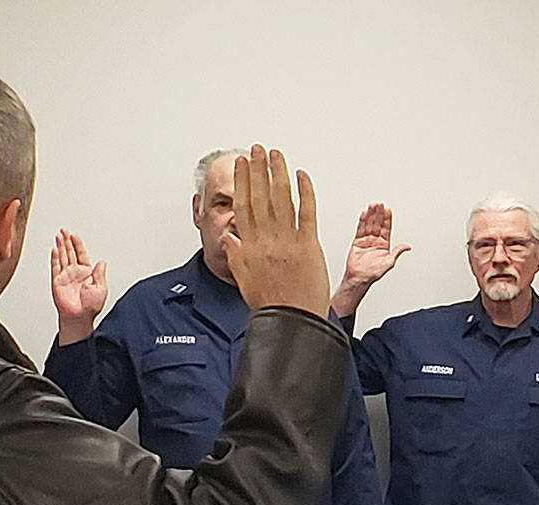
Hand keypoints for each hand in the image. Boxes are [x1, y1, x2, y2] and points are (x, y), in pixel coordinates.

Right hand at [51, 229, 107, 344]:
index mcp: (87, 273)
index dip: (78, 244)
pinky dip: (55, 258)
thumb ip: (100, 274)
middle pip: (70, 252)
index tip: (75, 235)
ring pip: (62, 257)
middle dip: (67, 241)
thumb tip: (102, 261)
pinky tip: (55, 249)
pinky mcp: (57, 281)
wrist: (80, 317)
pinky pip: (55, 266)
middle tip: (64, 230)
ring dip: (60, 246)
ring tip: (58, 235)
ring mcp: (65, 276)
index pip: (81, 254)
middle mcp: (75, 273)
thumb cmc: (91, 306)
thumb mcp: (101, 288)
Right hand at [223, 145, 330, 316]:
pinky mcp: (309, 246)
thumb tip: (228, 239)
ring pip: (282, 199)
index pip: (244, 205)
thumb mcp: (244, 279)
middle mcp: (268, 239)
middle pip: (261, 196)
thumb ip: (236, 255)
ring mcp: (289, 241)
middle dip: (259, 169)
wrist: (292, 321)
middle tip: (257, 149)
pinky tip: (302, 176)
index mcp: (251, 245)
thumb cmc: (271, 304)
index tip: (243, 164)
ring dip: (279, 173)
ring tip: (276, 154)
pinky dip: (305, 193)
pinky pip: (307, 213)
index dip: (244, 181)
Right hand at [332, 203, 410, 317]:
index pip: (386, 229)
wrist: (359, 277)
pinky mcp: (357, 241)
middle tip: (380, 204)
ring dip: (371, 215)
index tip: (388, 210)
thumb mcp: (389, 262)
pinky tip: (365, 213)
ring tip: (373, 205)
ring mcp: (366, 240)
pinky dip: (362, 221)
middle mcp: (376, 241)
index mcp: (384, 245)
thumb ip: (397, 252)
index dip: (387, 219)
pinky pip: (360, 228)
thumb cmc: (374, 273)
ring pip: (369, 224)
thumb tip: (408, 246)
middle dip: (379, 214)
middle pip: (378, 224)